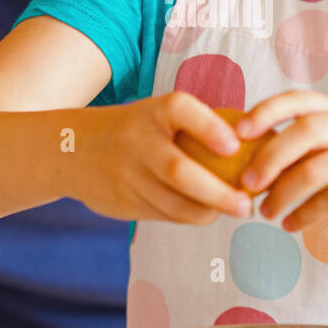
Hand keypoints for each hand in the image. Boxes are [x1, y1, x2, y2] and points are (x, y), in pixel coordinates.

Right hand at [68, 92, 252, 223]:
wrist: (72, 149)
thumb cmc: (138, 129)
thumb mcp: (158, 114)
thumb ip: (198, 124)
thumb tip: (255, 146)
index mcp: (152, 111)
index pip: (182, 111)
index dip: (210, 128)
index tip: (236, 145)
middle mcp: (137, 140)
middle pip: (179, 171)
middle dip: (217, 193)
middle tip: (247, 205)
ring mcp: (126, 174)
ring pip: (173, 202)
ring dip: (207, 211)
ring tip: (233, 210)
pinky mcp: (121, 202)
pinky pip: (162, 215)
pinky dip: (187, 216)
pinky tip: (205, 213)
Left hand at [235, 91, 327, 230]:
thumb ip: (320, 140)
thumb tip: (264, 155)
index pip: (298, 100)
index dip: (265, 112)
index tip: (239, 132)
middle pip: (301, 133)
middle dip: (267, 158)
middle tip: (246, 183)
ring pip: (312, 170)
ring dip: (281, 194)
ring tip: (266, 212)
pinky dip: (304, 215)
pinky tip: (292, 225)